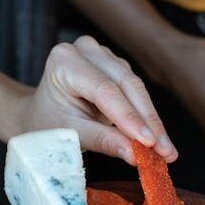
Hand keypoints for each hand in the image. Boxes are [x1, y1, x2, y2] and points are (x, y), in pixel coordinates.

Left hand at [23, 35, 176, 164]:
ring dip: (152, 121)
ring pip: (136, 87)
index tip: (149, 142)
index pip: (104, 90)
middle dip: (147, 122)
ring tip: (165, 151)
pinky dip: (147, 116)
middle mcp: (85, 50)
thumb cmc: (46, 123)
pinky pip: (137, 91)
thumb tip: (134, 154)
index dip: (129, 116)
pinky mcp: (116, 65)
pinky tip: (158, 139)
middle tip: (164, 152)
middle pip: (126, 85)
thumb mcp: (69, 134)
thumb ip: (101, 141)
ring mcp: (103, 54)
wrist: (38, 114)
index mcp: (64, 61)